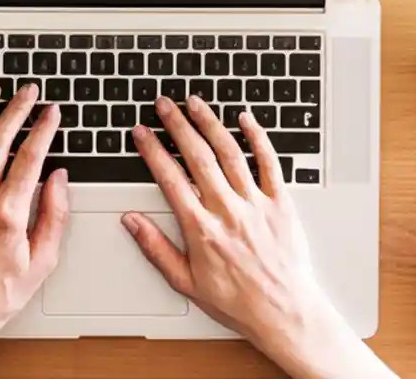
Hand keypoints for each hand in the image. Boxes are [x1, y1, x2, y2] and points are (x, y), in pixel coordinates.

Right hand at [123, 95, 393, 378]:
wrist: (284, 312)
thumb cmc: (237, 302)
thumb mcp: (186, 282)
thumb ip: (156, 248)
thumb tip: (132, 222)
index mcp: (201, 229)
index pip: (170, 178)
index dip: (153, 151)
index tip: (143, 133)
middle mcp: (227, 210)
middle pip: (198, 156)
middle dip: (177, 125)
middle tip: (164, 105)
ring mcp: (256, 203)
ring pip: (230, 153)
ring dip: (210, 123)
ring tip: (195, 103)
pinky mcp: (281, 203)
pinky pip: (269, 163)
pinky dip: (258, 138)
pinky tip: (246, 119)